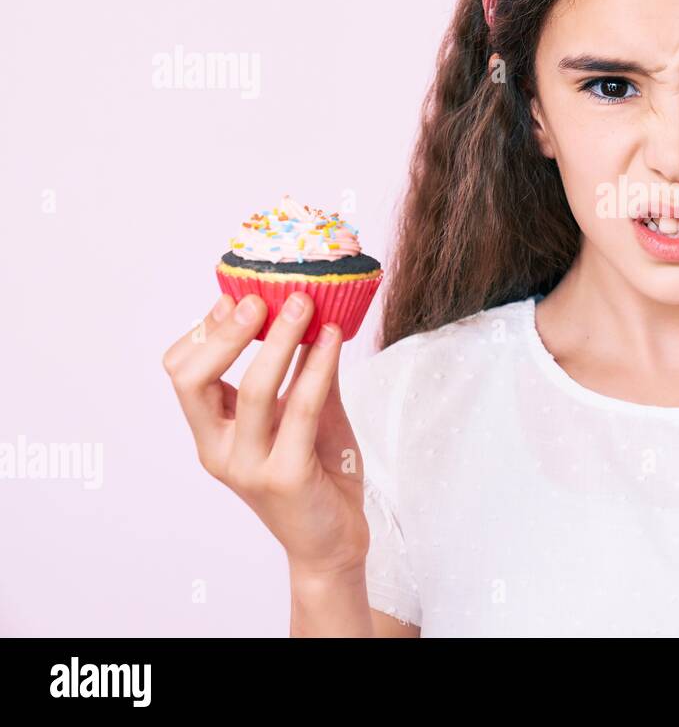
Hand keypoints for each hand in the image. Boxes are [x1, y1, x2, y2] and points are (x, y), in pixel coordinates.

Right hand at [162, 291, 369, 578]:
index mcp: (212, 434)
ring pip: (252, 390)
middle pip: (193, 380)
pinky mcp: (287, 476)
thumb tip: (308, 311)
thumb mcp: (303, 416)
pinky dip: (318, 366)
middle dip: (225, 332)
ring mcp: (249, 466)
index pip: (182, 374)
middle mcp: (219, 451)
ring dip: (279, 340)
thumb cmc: (317, 474)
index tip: (237, 297)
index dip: (204, 332)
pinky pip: (300, 408)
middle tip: (262, 297)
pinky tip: (333, 338)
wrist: (334, 542)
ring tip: (304, 304)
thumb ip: (299, 372)